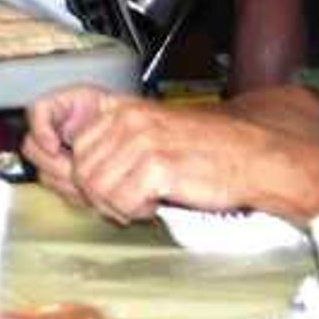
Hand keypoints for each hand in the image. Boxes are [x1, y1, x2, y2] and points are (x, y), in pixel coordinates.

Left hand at [24, 92, 261, 224]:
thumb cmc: (206, 151)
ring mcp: (141, 140)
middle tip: (127, 198)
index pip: (62, 134)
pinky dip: (136, 210)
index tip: (77, 176)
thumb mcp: (150, 133)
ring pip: (95, 187)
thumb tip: (65, 170)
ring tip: (144, 200)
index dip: (66, 161)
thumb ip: (110, 143)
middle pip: (78, 168)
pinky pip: (121, 200)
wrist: (255, 157)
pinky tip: (156, 203)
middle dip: (96, 192)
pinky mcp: (157, 165)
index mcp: (119, 108)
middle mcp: (125, 119)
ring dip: (117, 204)